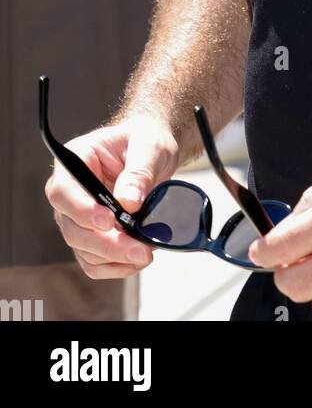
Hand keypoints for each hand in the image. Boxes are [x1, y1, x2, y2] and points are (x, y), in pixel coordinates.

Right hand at [44, 116, 178, 279]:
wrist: (152, 152)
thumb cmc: (146, 141)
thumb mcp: (150, 147)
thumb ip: (139, 173)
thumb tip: (128, 203)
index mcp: (76, 160)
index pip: (64, 191)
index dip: (82, 210)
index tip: (110, 221)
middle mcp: (69, 191)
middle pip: (72, 227)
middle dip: (106, 243)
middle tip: (140, 250)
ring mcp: (76, 216)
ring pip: (82, 249)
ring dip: (113, 258)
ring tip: (145, 253)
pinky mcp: (90, 235)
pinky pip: (93, 261)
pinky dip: (114, 266)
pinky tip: (135, 261)